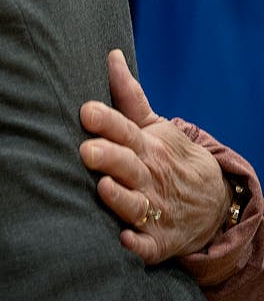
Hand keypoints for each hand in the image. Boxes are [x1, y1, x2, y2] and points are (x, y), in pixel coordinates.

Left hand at [78, 49, 229, 262]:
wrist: (216, 202)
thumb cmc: (170, 158)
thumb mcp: (155, 126)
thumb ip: (128, 96)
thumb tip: (111, 55)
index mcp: (146, 147)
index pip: (125, 130)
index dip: (106, 121)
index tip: (85, 111)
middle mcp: (150, 177)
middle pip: (127, 165)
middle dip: (109, 158)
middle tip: (86, 151)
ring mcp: (156, 209)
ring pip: (135, 204)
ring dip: (121, 198)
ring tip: (104, 189)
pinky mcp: (158, 240)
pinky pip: (148, 245)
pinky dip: (138, 244)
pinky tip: (125, 239)